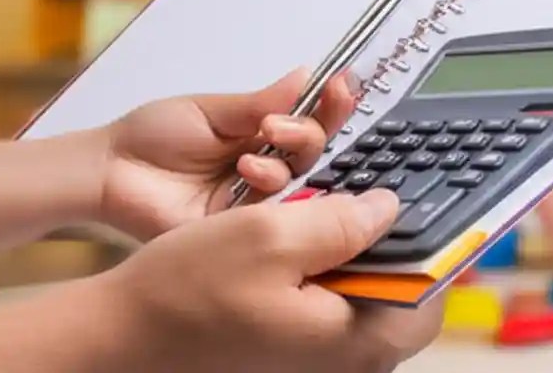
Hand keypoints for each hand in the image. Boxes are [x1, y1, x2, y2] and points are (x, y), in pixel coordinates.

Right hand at [95, 189, 442, 372]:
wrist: (120, 336)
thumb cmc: (185, 294)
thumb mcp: (270, 236)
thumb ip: (342, 220)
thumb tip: (390, 207)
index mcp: (357, 341)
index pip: (432, 288)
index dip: (431, 237)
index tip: (424, 197)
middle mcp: (349, 358)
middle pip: (403, 288)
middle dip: (390, 238)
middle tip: (366, 196)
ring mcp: (324, 357)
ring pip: (369, 291)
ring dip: (356, 247)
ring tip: (328, 210)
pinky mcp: (300, 347)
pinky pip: (336, 300)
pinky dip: (330, 265)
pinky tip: (303, 234)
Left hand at [100, 68, 353, 239]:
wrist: (112, 171)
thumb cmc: (152, 136)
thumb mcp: (211, 110)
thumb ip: (262, 101)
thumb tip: (307, 76)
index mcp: (262, 131)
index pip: (312, 118)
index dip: (331, 103)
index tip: (340, 84)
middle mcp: (268, 162)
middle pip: (317, 149)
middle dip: (309, 132)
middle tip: (276, 126)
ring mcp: (259, 196)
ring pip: (303, 177)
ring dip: (285, 159)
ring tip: (250, 154)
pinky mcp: (245, 225)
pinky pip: (279, 210)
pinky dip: (271, 185)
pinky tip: (249, 171)